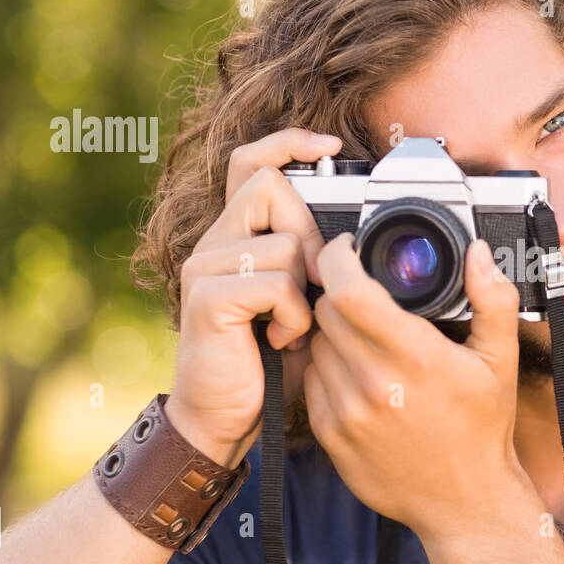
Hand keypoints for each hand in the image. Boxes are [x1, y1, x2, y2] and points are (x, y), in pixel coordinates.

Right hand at [164, 128, 340, 466]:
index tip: (331, 146)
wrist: (223, 421)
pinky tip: (279, 341)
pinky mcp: (208, 297)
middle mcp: (215, 242)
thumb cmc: (268, 366)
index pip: (253, 162)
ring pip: (284, 241)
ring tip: (292, 327)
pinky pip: (276, 283)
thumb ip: (319, 268)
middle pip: (272, 186)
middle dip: (311, 234)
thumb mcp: (305, 307)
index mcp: (238, 237)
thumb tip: (357, 240)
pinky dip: (293, 317)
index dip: (289, 143)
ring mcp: (206, 267)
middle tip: (314, 287)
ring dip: (305, 291)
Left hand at [303, 233, 531, 541]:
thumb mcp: (500, 362)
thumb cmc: (482, 430)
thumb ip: (493, 301)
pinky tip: (356, 375)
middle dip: (340, 293)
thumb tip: (481, 254)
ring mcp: (347, 413)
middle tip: (361, 294)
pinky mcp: (330, 436)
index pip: (350, 291)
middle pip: (326, 311)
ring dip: (332, 333)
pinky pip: (311, 382)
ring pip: (315, 345)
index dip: (339, 259)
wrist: (464, 502)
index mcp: (415, 358)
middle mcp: (375, 385)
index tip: (347, 249)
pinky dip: (327, 369)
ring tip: (364, 339)